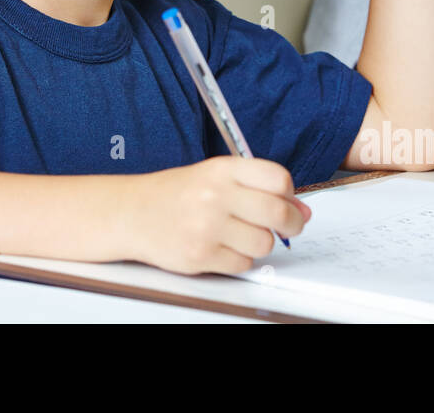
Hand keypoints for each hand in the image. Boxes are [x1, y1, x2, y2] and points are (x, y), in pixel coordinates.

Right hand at [125, 156, 310, 274]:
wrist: (132, 213)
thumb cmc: (176, 194)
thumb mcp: (215, 177)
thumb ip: (257, 188)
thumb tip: (301, 209)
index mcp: (222, 169)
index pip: (277, 178)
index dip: (290, 193)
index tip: (288, 200)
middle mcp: (215, 195)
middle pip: (278, 213)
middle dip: (292, 223)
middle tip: (288, 226)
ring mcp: (207, 227)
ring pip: (264, 243)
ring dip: (260, 242)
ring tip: (240, 234)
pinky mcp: (200, 255)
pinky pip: (243, 263)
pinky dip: (239, 258)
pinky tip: (222, 246)